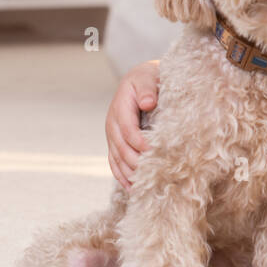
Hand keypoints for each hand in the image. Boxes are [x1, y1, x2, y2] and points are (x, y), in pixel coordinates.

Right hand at [105, 59, 160, 190]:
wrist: (140, 80)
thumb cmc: (147, 78)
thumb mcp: (147, 77)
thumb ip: (147, 90)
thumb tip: (147, 103)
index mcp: (120, 108)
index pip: (128, 131)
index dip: (140, 144)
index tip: (155, 154)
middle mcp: (112, 124)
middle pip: (122, 149)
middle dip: (136, 163)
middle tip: (153, 175)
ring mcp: (112, 135)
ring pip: (117, 159)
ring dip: (129, 174)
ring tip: (144, 187)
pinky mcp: (115, 143)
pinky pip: (115, 163)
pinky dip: (122, 177)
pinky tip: (132, 189)